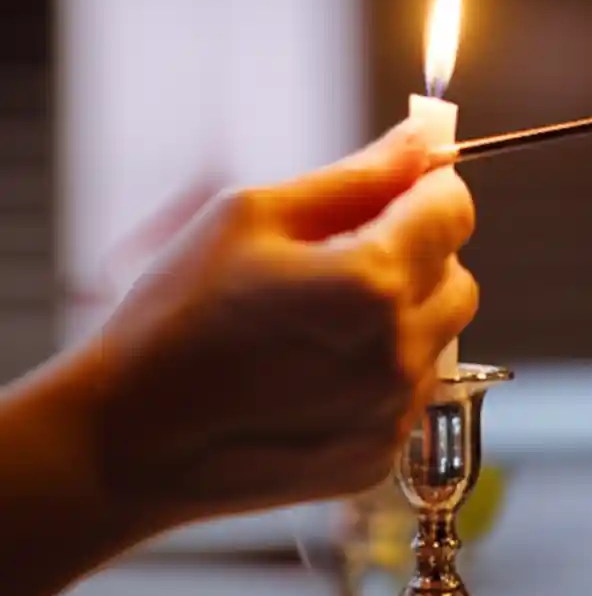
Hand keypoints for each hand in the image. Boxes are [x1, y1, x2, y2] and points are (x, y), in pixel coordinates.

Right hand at [86, 119, 475, 525]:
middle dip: (419, 254)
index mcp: (371, 280)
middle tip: (345, 256)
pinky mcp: (381, 456)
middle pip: (459, 276)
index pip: (453, 210)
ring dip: (404, 315)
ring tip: (322, 322)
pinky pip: (413, 392)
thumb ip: (355, 176)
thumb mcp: (251, 217)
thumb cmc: (176, 315)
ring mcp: (393, 411)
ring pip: (441, 336)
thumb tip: (424, 139)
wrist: (128, 441)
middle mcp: (398, 350)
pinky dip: (384, 372)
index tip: (399, 188)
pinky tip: (315, 373)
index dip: (429, 189)